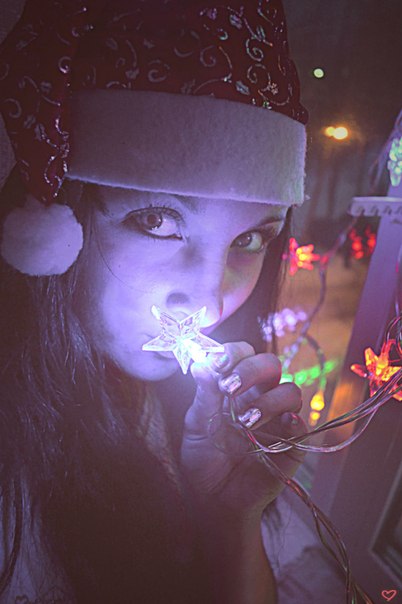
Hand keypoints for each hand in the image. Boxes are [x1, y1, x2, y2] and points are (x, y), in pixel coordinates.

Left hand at [181, 342, 306, 518]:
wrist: (212, 499)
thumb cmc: (203, 457)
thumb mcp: (197, 424)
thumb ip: (203, 394)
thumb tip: (202, 363)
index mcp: (236, 386)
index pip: (243, 354)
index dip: (233, 352)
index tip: (217, 361)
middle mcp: (260, 396)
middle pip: (271, 365)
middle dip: (250, 370)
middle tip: (229, 387)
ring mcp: (278, 419)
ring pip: (290, 391)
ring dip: (268, 400)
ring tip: (246, 421)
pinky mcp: (292, 445)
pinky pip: (303, 426)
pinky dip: (294, 421)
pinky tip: (280, 424)